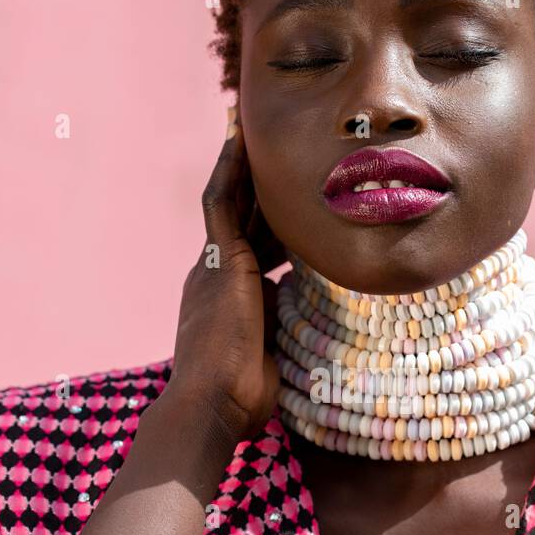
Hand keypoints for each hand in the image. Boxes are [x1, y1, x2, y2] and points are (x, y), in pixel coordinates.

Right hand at [166, 104, 286, 445]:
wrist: (213, 406)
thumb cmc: (244, 398)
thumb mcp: (276, 355)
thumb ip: (292, 328)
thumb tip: (322, 316)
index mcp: (230, 297)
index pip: (258, 249)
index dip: (277, 224)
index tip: (301, 204)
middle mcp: (217, 275)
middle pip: (246, 218)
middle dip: (263, 186)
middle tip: (284, 148)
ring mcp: (215, 266)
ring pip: (234, 203)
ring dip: (247, 167)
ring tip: (257, 129)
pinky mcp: (218, 262)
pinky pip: (221, 204)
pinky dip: (230, 170)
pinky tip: (240, 139)